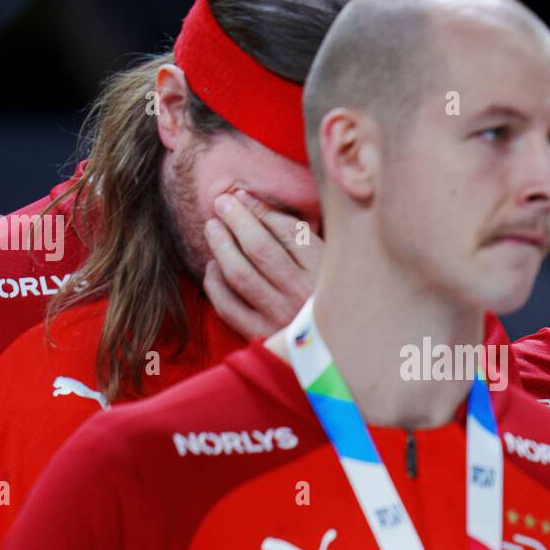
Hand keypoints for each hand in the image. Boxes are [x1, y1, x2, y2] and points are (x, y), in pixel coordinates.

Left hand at [202, 189, 321, 340]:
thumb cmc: (329, 299)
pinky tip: (213, 267)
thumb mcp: (330, 263)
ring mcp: (280, 318)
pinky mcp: (262, 337)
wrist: (337, 352)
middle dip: (236, 220)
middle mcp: (303, 295)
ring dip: (221, 246)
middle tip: (221, 202)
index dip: (260, 210)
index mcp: (326, 273)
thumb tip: (248, 199)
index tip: (242, 197)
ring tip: (212, 227)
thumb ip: (296, 233)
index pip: (288, 232)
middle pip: (260, 248)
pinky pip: (228, 306)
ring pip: (240, 274)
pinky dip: (215, 283)